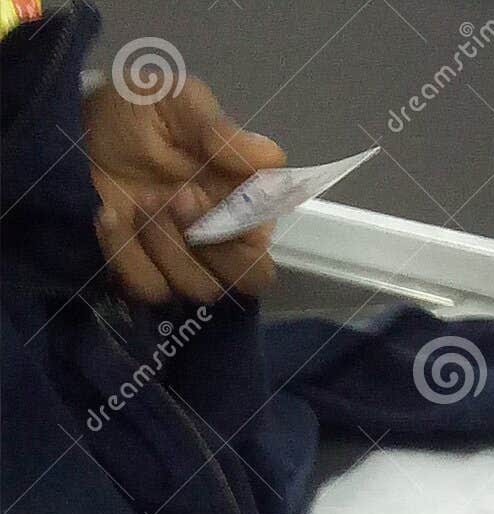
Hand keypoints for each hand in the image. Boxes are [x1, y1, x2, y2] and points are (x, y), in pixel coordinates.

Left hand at [85, 78, 285, 303]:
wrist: (80, 125)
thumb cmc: (140, 111)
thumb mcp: (179, 102)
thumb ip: (221, 130)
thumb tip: (271, 157)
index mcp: (244, 206)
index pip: (266, 246)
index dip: (242, 234)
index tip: (202, 193)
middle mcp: (223, 241)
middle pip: (244, 280)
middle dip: (208, 245)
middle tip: (170, 199)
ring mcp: (184, 262)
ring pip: (198, 289)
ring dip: (166, 246)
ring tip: (138, 201)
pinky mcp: (144, 272)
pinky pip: (149, 289)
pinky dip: (126, 256)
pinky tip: (110, 217)